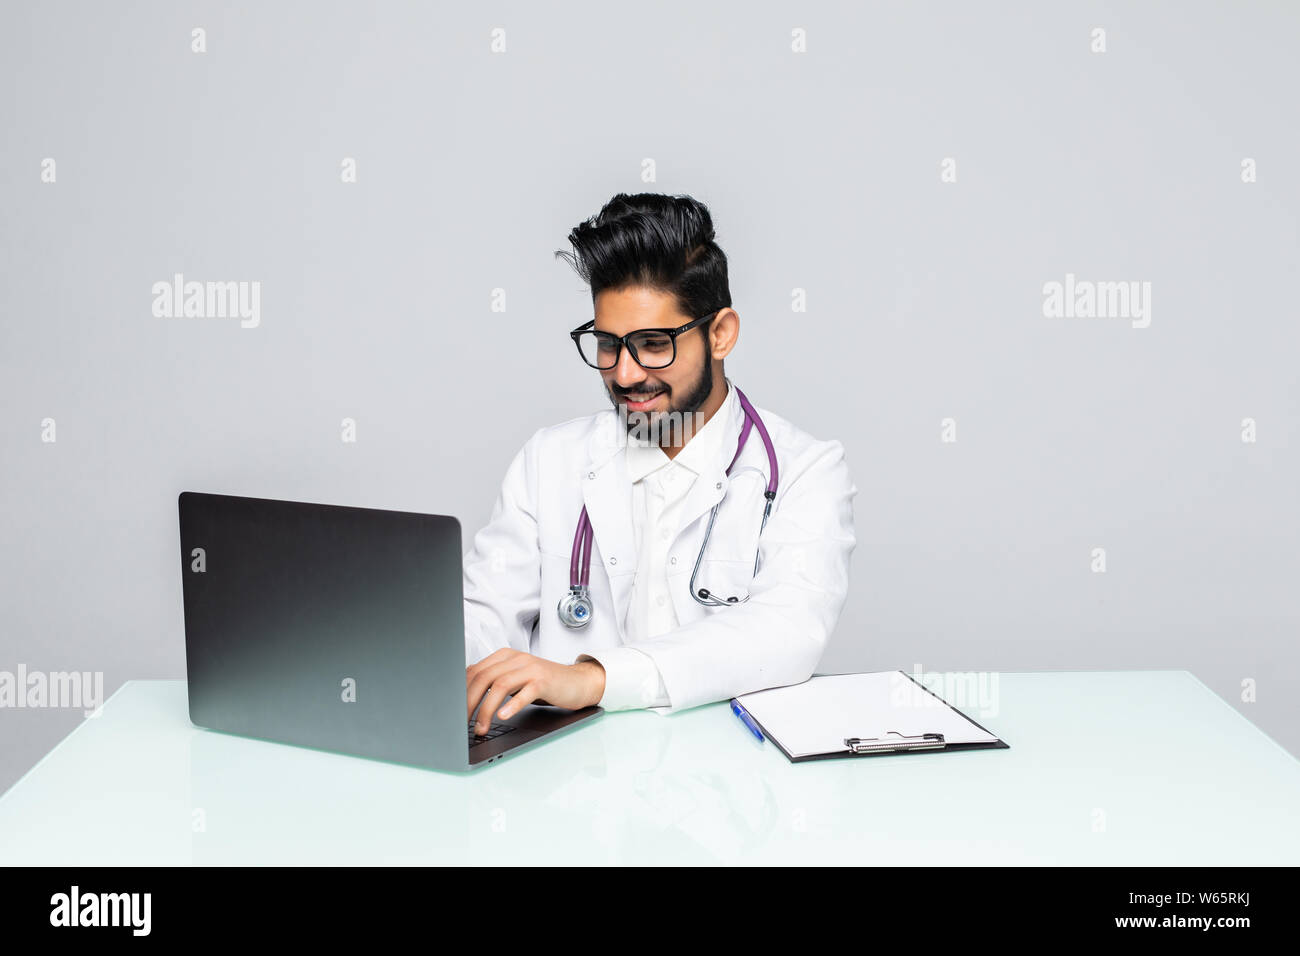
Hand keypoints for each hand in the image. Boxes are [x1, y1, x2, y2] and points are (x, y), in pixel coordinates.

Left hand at [466, 649, 604, 734]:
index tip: (453, 712)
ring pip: (500, 685)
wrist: (577, 682)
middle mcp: (516, 659)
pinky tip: (504, 716)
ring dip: (486, 709)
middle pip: (483, 678)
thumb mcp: (515, 678)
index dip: (461, 693)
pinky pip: (525, 691)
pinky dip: (512, 704)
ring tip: (480, 727)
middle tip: (462, 723)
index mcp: (505, 656)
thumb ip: (494, 680)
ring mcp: (531, 668)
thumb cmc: (544, 683)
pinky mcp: (544, 680)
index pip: (474, 671)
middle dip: (469, 703)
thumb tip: (464, 694)